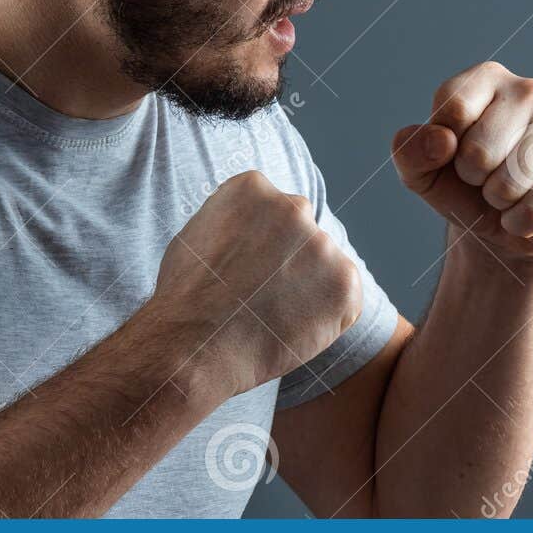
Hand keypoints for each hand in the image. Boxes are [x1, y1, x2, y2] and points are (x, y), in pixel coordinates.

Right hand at [140, 170, 365, 398]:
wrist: (193, 346)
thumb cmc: (186, 296)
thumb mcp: (199, 232)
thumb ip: (237, 219)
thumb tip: (259, 226)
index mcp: (254, 187)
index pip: (273, 208)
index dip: (259, 243)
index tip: (244, 267)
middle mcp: (294, 206)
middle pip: (301, 232)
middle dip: (288, 260)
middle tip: (259, 294)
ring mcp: (323, 244)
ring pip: (324, 265)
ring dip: (307, 286)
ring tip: (271, 313)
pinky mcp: (346, 283)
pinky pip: (345, 297)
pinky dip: (327, 314)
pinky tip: (292, 325)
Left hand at [390, 61, 532, 261]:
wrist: (501, 223)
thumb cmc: (457, 183)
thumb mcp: (418, 169)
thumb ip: (411, 150)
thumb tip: (441, 141)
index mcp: (485, 78)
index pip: (452, 110)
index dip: (441, 146)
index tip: (450, 149)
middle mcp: (528, 92)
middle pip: (478, 151)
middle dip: (470, 176)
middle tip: (480, 175)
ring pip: (507, 184)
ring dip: (496, 201)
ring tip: (503, 190)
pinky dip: (520, 222)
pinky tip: (525, 210)